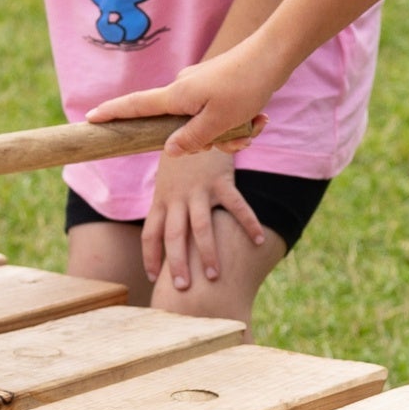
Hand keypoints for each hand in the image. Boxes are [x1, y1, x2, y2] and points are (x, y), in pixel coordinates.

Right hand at [89, 44, 287, 158]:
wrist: (274, 53)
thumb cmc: (245, 86)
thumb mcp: (218, 121)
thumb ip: (191, 138)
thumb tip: (168, 150)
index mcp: (177, 96)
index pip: (136, 106)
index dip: (113, 113)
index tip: (90, 118)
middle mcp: (184, 89)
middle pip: (182, 128)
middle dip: (210, 141)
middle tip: (238, 136)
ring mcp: (201, 86)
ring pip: (207, 125)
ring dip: (231, 133)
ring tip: (254, 124)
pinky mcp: (218, 85)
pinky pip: (220, 114)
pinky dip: (239, 122)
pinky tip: (260, 118)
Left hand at [142, 149, 267, 290]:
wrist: (193, 121)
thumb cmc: (181, 160)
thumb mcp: (167, 181)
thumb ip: (168, 206)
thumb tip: (168, 237)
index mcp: (162, 199)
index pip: (151, 234)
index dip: (150, 257)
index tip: (155, 278)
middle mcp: (177, 197)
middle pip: (174, 236)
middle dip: (177, 264)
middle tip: (183, 288)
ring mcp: (199, 189)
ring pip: (201, 227)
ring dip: (207, 253)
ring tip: (214, 276)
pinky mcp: (220, 180)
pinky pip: (235, 205)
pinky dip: (247, 223)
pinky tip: (258, 241)